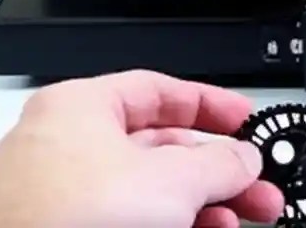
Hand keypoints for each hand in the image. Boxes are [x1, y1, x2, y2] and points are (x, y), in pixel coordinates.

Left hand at [0, 70, 283, 227]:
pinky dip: (165, 223)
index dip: (208, 104)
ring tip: (238, 218)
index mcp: (74, 108)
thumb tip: (241, 157)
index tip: (242, 121)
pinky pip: (122, 219)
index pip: (155, 90)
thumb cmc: (75, 223)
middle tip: (253, 182)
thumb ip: (220, 161)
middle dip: (213, 169)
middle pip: (155, 147)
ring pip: (142, 190)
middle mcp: (56, 146)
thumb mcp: (174, 181)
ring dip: (198, 202)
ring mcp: (52, 196)